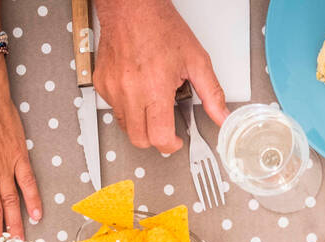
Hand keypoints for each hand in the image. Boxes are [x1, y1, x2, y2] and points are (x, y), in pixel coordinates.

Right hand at [93, 0, 228, 152]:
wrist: (131, 8)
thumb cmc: (160, 27)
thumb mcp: (196, 60)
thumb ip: (212, 93)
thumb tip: (222, 116)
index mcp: (154, 87)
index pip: (159, 136)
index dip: (170, 145)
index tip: (176, 141)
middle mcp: (130, 91)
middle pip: (139, 139)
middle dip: (155, 139)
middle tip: (165, 128)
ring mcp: (113, 88)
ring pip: (125, 127)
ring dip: (140, 124)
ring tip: (152, 103)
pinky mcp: (102, 84)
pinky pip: (114, 108)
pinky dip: (127, 107)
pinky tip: (137, 91)